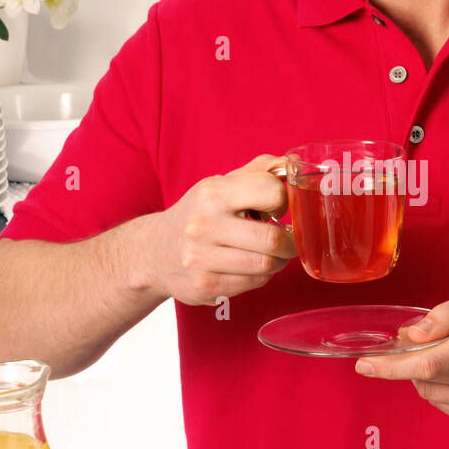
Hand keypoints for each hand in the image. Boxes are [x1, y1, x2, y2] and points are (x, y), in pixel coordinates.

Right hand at [143, 154, 297, 304]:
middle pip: (272, 239)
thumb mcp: (221, 184)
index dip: (284, 201)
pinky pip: (253, 283)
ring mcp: (201, 258)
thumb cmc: (199, 214)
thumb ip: (259, 170)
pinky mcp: (204, 285)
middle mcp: (204, 224)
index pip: (271, 191)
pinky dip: (261, 276)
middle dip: (290, 242)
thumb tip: (294, 163)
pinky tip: (252, 267)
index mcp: (212, 192)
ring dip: (278, 261)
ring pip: (266, 265)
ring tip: (272, 254)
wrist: (155, 251)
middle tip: (289, 241)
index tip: (278, 209)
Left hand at [354, 291, 448, 425]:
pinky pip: (446, 407)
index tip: (364, 365)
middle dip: (413, 363)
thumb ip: (441, 316)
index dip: (391, 367)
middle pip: (424, 380)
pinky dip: (442, 392)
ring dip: (427, 378)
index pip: (426, 364)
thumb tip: (410, 337)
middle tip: (426, 345)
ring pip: (431, 395)